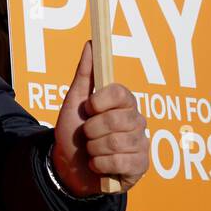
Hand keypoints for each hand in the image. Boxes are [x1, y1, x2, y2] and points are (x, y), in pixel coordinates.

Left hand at [52, 41, 148, 196]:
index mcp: (123, 102)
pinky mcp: (140, 166)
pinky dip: (101, 165)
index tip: (88, 108)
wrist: (69, 167)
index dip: (101, 101)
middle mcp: (137, 120)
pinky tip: (98, 165)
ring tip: (92, 150)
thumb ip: (84, 73)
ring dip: (94, 149)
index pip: (121, 93)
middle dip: (92, 130)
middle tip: (87, 134)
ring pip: (116, 142)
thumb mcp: (74, 101)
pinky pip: (121, 162)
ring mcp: (141, 143)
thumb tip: (90, 43)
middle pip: (116, 120)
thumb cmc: (73, 131)